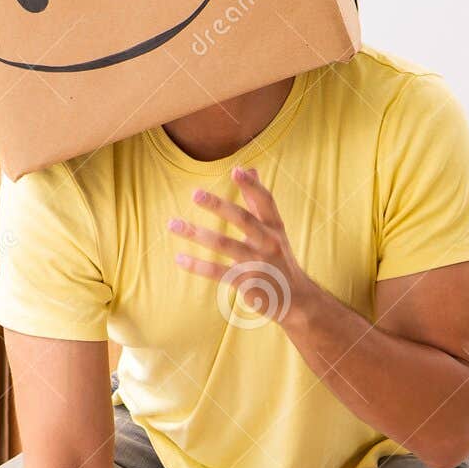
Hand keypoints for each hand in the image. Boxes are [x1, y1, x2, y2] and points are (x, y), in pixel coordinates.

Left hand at [167, 166, 312, 327]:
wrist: (295, 299)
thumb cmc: (278, 258)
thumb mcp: (274, 229)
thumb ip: (258, 201)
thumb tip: (250, 168)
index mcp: (275, 227)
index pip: (266, 201)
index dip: (252, 186)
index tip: (235, 170)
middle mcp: (268, 243)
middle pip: (242, 219)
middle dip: (218, 206)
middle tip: (194, 194)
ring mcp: (257, 263)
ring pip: (223, 244)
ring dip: (196, 233)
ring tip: (173, 224)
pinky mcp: (246, 283)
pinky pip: (217, 272)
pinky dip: (197, 266)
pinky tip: (179, 259)